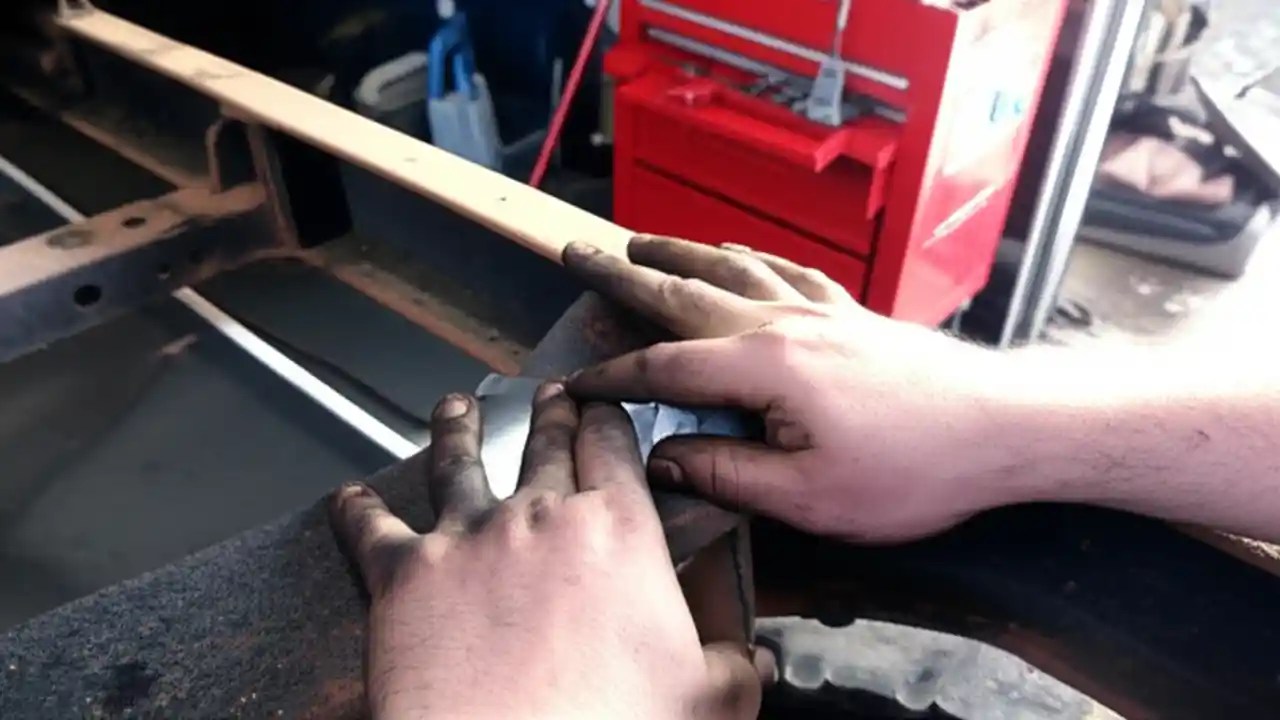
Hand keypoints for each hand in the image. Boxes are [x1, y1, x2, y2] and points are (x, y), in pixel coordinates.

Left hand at [330, 385, 761, 719]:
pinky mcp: (400, 575)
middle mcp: (538, 515)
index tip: (605, 407)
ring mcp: (465, 537)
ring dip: (457, 428)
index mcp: (617, 529)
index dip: (609, 419)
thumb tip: (753, 651)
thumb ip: (732, 660)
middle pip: (544, 442)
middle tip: (552, 394)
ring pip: (458, 461)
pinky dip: (356, 509)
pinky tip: (348, 497)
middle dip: (551, 411)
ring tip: (455, 406)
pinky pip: (370, 528)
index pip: (614, 446)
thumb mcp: (712, 698)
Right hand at [563, 236, 1018, 541]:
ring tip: (640, 243)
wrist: (1004, 428)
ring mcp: (820, 311)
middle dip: (623, 276)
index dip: (614, 379)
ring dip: (679, 253)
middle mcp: (785, 324)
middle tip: (578, 257)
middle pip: (685, 292)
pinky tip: (737, 251)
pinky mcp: (851, 313)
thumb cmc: (915, 470)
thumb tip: (664, 458)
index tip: (575, 387)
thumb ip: (728, 473)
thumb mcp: (811, 497)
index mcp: (765, 369)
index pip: (665, 368)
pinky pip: (786, 269)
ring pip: (733, 268)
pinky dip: (750, 256)